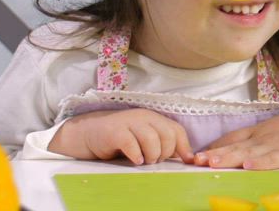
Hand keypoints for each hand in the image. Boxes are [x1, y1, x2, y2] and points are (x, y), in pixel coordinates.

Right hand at [48, 109, 192, 164]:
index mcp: (155, 118)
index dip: (183, 147)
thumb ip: (163, 144)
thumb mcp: (145, 138)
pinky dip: (136, 155)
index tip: (185, 161)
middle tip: (155, 160)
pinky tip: (135, 160)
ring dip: (152, 155)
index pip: (177, 130)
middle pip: (167, 135)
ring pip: (152, 138)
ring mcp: (129, 122)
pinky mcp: (115, 132)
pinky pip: (131, 143)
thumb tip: (187, 158)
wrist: (91, 133)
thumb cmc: (121, 138)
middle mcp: (144, 117)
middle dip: (165, 152)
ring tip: (145, 161)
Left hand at [196, 106, 278, 169]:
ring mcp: (275, 144)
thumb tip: (237, 152)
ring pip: (247, 152)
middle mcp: (263, 137)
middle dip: (213, 154)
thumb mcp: (276, 131)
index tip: (196, 156)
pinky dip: (260, 162)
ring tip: (211, 162)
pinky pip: (273, 158)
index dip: (214, 147)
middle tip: (194, 161)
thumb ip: (257, 140)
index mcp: (259, 131)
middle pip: (234, 146)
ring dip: (228, 157)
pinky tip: (248, 165)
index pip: (231, 138)